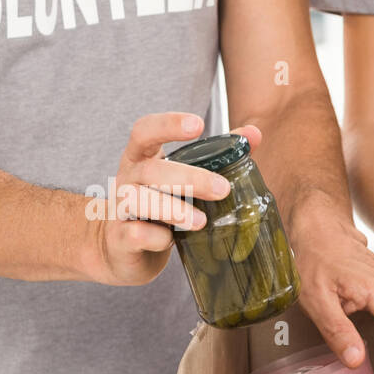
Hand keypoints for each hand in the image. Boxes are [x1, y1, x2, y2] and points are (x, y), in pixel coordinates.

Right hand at [90, 113, 257, 285]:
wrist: (121, 248)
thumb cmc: (159, 207)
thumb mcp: (181, 178)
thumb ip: (216, 155)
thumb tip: (254, 134)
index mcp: (141, 158)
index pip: (145, 131)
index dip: (168, 125)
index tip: (198, 125)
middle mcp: (127, 178)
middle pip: (151, 170)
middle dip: (189, 178)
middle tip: (222, 189)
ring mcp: (119, 208)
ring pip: (139, 200)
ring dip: (173, 209)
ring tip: (201, 221)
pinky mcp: (120, 239)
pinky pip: (135, 234)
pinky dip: (156, 237)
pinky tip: (171, 239)